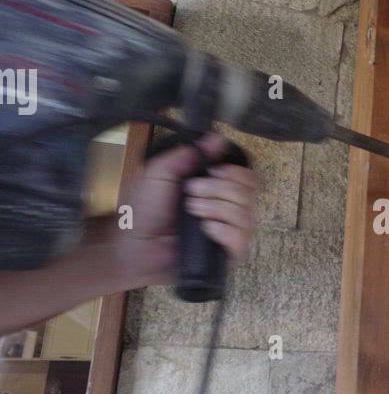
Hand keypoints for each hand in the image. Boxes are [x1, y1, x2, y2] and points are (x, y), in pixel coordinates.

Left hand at [117, 134, 257, 287]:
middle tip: (191, 192)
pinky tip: (204, 229)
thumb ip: (188, 155)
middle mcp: (228, 210)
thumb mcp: (159, 173)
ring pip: (247, 213)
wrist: (134, 247)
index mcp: (217, 190)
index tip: (212, 171)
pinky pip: (241, 238)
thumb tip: (217, 139)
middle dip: (221, 188)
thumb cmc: (144, 212)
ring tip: (191, 210)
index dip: (234, 171)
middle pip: (250, 191)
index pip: (247, 177)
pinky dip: (222, 229)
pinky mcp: (229, 254)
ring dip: (217, 207)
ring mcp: (231, 232)